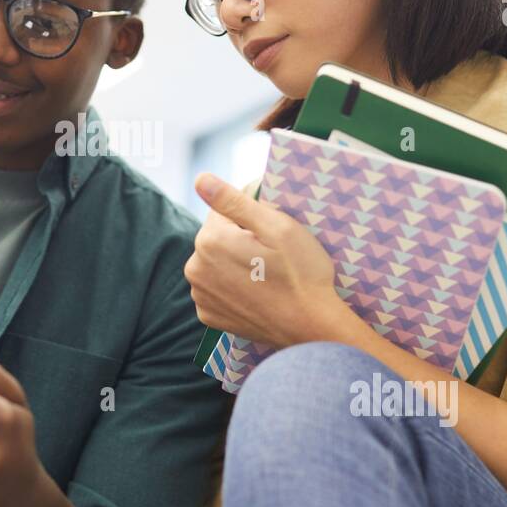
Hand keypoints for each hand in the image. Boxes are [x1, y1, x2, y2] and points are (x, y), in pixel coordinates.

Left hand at [185, 173, 345, 347]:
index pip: (224, 211)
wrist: (311, 327)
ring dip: (234, 263)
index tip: (272, 236)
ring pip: (215, 262)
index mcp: (209, 241)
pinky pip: (216, 288)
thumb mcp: (276, 226)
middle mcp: (195, 268)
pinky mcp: (209, 316)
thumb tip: (199, 179)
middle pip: (217, 237)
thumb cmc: (301, 273)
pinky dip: (232, 288)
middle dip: (240, 240)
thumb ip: (233, 200)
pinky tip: (256, 293)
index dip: (251, 219)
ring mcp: (200, 296)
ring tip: (266, 277)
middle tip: (272, 258)